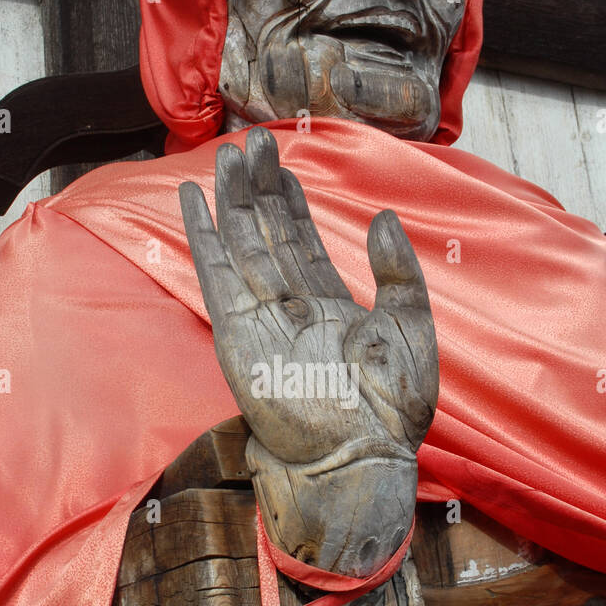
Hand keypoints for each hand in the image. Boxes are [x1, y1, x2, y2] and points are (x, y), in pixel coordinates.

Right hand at [179, 127, 438, 469]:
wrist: (356, 463)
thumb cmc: (392, 411)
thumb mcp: (412, 329)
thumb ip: (398, 272)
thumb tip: (384, 217)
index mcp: (332, 308)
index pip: (303, 242)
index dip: (291, 202)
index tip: (280, 163)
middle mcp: (292, 308)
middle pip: (267, 235)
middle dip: (258, 189)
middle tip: (250, 143)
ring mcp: (261, 319)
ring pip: (240, 245)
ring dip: (231, 200)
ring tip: (225, 156)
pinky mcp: (236, 335)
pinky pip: (214, 275)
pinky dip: (201, 236)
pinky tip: (193, 201)